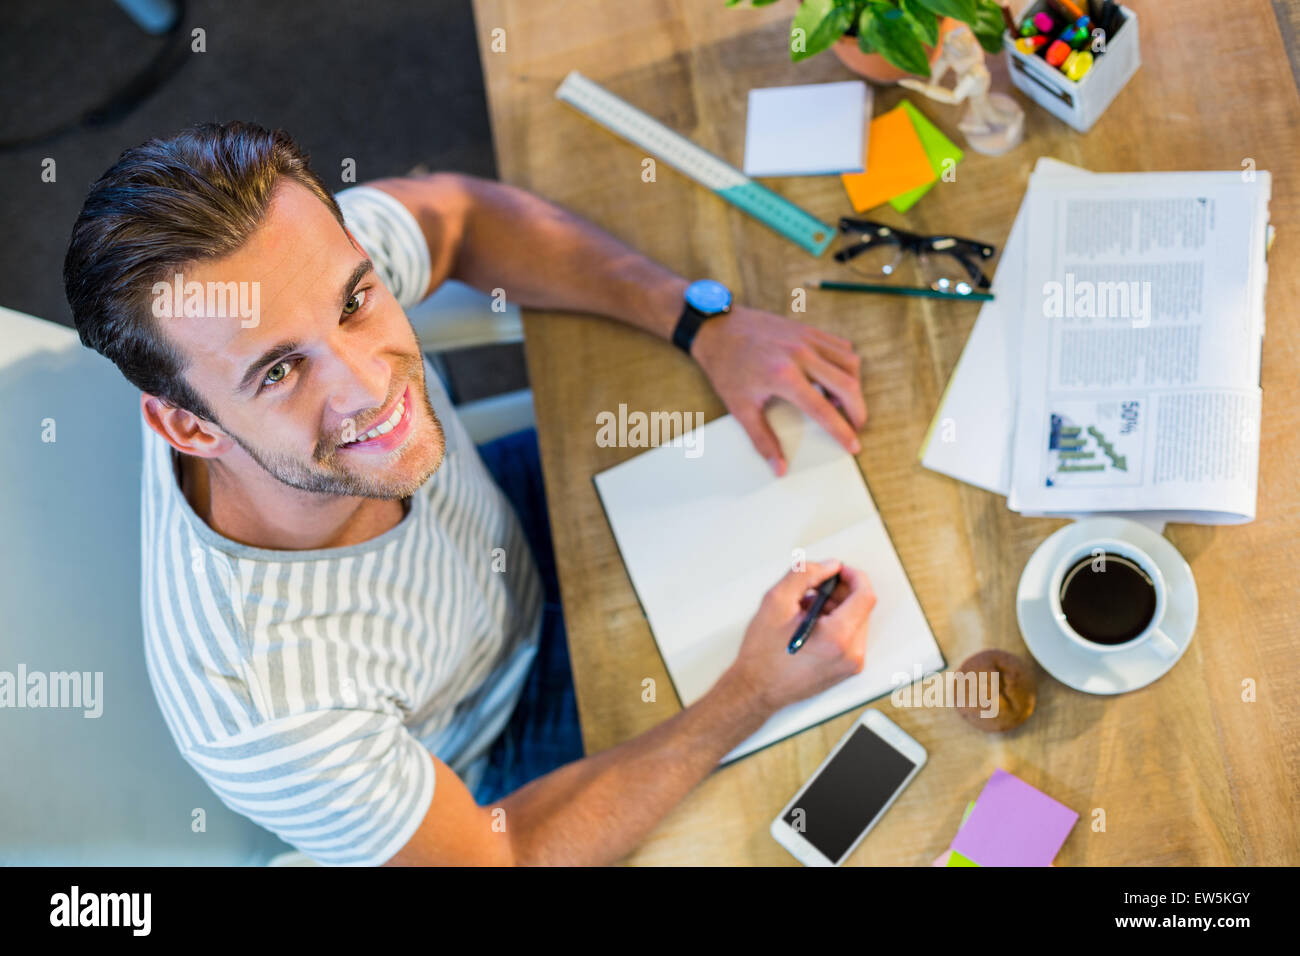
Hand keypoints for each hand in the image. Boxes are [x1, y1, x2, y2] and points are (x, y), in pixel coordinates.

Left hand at [690, 305, 866, 474]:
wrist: (717, 329)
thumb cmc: (726, 368)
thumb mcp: (740, 408)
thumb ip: (763, 440)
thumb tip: (778, 468)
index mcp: (783, 376)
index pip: (823, 410)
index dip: (842, 431)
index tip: (854, 446)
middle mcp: (801, 354)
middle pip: (847, 385)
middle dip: (858, 411)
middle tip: (854, 427)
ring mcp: (807, 338)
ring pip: (850, 363)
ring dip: (853, 387)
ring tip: (838, 403)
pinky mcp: (808, 329)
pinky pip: (841, 347)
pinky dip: (845, 365)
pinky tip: (832, 379)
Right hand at [725, 560, 876, 713]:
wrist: (756, 690)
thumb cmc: (762, 655)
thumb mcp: (776, 601)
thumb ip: (805, 574)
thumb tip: (828, 566)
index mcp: (838, 637)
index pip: (864, 595)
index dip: (853, 575)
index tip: (839, 569)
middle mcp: (851, 654)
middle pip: (861, 607)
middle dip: (839, 591)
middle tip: (813, 588)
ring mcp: (850, 664)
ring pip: (855, 620)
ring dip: (835, 607)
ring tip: (805, 609)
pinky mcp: (846, 669)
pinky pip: (850, 636)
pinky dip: (834, 623)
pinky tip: (810, 624)